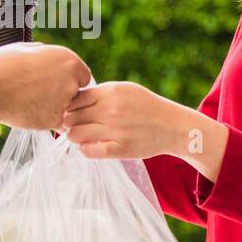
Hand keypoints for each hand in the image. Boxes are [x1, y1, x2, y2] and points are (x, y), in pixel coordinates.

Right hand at [0, 42, 90, 130]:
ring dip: (54, 108)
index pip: (83, 76)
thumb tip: (49, 56)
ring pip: (66, 109)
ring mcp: (65, 102)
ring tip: (28, 100)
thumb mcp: (25, 49)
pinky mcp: (54, 120)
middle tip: (37, 93)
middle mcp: (72, 80)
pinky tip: (26, 110)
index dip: (68, 80)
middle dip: (63, 95)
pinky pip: (55, 123)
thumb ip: (45, 54)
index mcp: (68, 59)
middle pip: (76, 93)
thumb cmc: (1, 66)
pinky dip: (44, 120)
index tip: (50, 81)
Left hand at [62, 81, 189, 158]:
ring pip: (75, 135)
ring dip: (75, 137)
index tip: (73, 113)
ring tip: (84, 137)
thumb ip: (101, 93)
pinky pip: (88, 151)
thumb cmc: (146, 106)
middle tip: (76, 127)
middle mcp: (110, 110)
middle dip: (69, 123)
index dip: (69, 107)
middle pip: (71, 117)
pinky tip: (91, 147)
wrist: (172, 126)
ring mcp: (114, 130)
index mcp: (110, 92)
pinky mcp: (120, 148)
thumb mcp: (125, 89)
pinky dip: (85, 150)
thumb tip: (73, 99)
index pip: (74, 100)